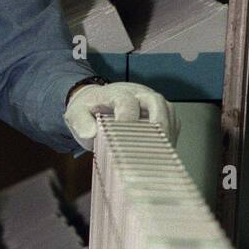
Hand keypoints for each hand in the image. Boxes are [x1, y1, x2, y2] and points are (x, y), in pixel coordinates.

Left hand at [64, 79, 179, 150]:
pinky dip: (169, 139)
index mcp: (117, 92)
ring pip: (169, 112)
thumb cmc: (88, 110)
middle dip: (158, 124)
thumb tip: (91, 134)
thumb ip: (81, 122)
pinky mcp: (160, 114)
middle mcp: (138, 93)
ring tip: (162, 155)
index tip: (123, 140)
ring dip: (167, 133)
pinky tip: (163, 155)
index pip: (127, 101)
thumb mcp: (76, 114)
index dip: (127, 119)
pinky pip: (172, 123)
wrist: (95, 103)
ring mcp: (151, 103)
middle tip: (155, 146)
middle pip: (157, 102)